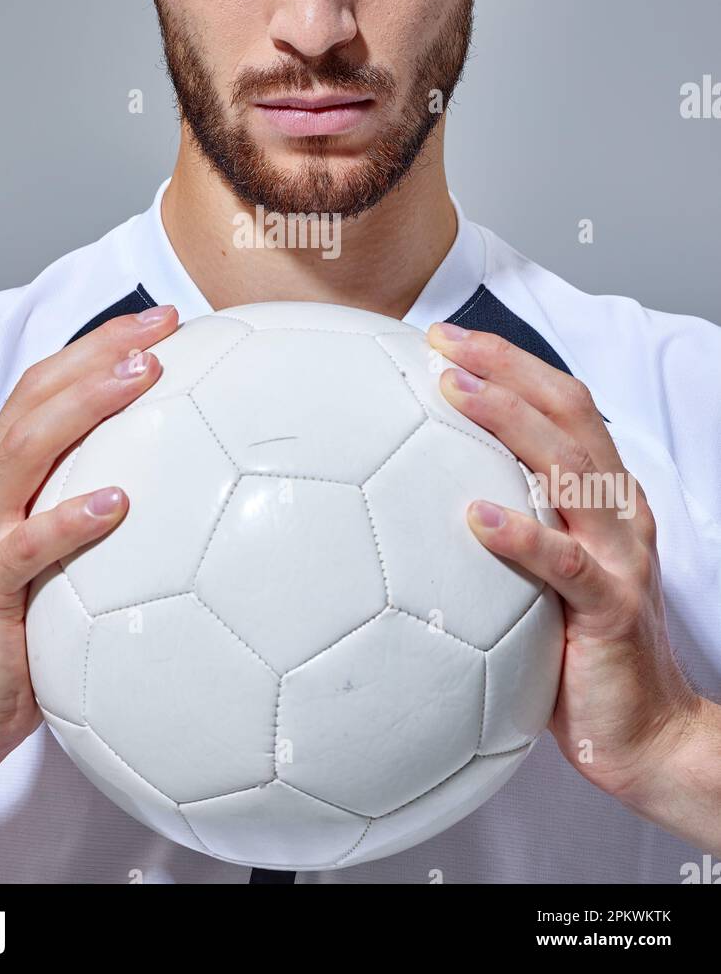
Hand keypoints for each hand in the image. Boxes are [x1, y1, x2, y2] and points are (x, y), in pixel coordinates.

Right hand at [0, 305, 177, 775]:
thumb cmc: (20, 631)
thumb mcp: (58, 556)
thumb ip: (91, 507)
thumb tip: (178, 479)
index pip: (44, 388)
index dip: (98, 346)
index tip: (160, 320)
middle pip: (36, 398)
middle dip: (100, 352)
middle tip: (164, 327)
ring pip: (26, 450)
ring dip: (88, 406)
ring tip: (144, 378)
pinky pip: (28, 545)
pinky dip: (72, 517)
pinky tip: (118, 501)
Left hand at [426, 322, 701, 811]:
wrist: (646, 734)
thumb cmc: (580, 649)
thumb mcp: (545, 570)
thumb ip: (514, 520)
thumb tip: (425, 486)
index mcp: (605, 496)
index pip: (565, 405)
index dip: (512, 363)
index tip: (448, 338)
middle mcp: (619, 513)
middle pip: (569, 416)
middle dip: (507, 370)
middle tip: (445, 344)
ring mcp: (620, 558)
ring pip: (570, 471)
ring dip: (510, 424)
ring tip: (455, 395)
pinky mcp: (609, 611)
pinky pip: (565, 565)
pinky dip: (522, 534)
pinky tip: (477, 516)